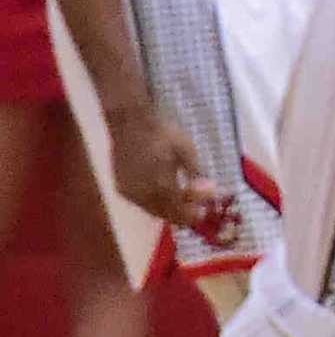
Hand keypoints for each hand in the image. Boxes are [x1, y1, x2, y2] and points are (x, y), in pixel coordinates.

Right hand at [109, 107, 226, 234]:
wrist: (130, 121)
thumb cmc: (162, 133)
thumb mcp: (187, 150)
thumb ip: (196, 174)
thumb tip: (211, 192)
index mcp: (161, 186)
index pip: (181, 212)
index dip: (194, 215)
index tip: (205, 210)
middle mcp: (143, 195)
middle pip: (167, 215)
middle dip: (183, 214)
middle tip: (196, 208)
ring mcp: (130, 192)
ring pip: (153, 211)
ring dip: (168, 210)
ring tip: (182, 200)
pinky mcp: (121, 187)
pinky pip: (141, 203)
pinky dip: (155, 203)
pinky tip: (164, 194)